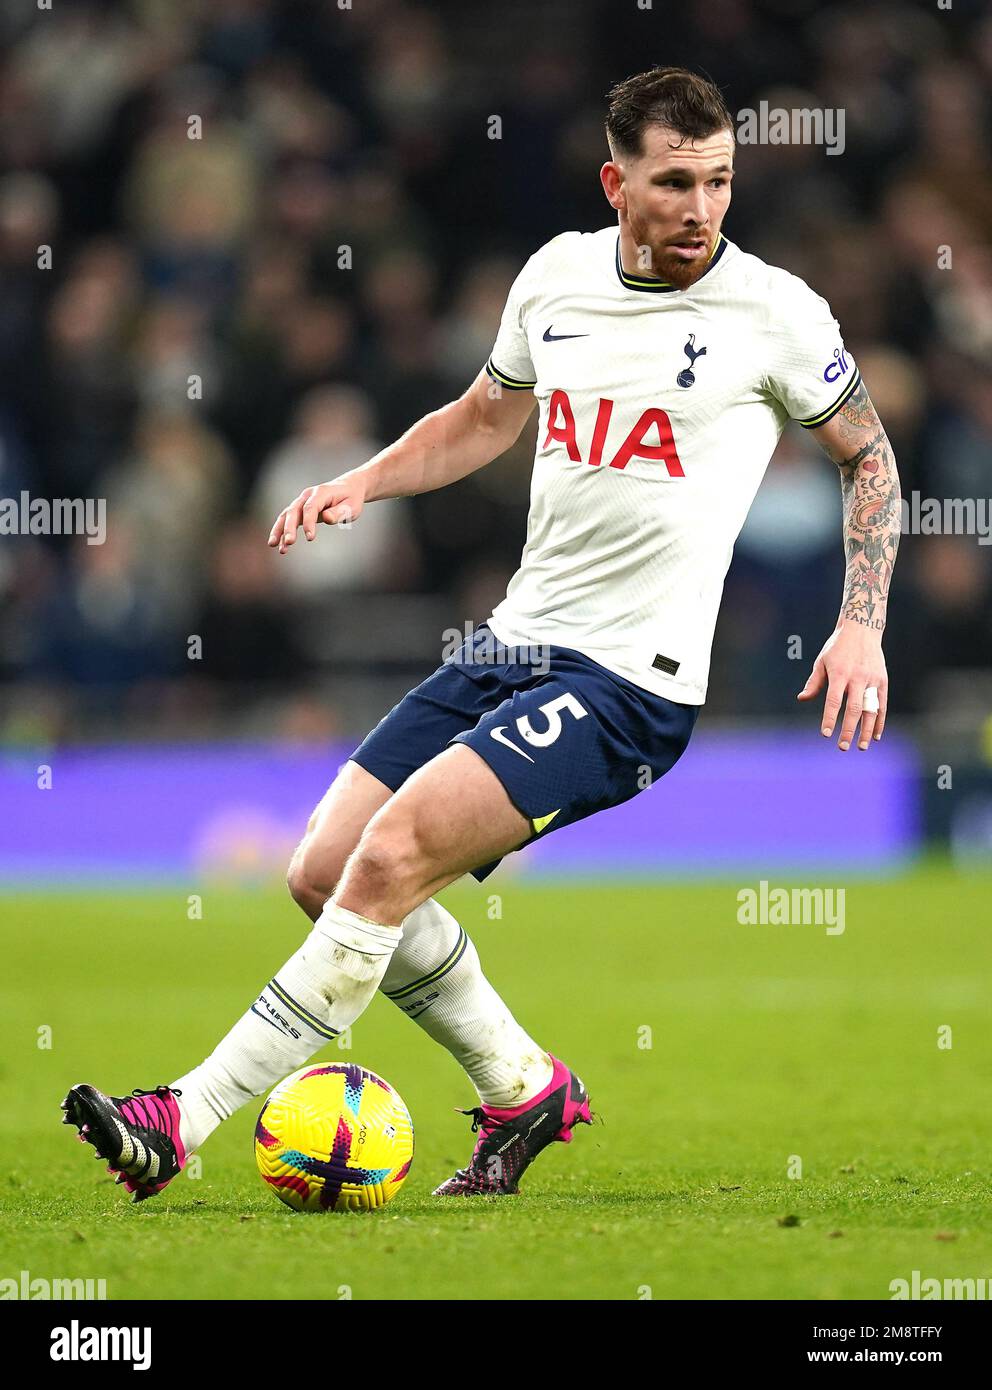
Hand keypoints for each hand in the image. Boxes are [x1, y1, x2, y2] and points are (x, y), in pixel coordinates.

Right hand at [268, 474, 368, 553]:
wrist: (348, 489)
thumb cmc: (351, 499)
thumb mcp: (352, 507)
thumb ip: (339, 513)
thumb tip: (326, 518)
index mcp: (321, 493)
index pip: (310, 508)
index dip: (309, 523)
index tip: (310, 538)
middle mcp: (307, 496)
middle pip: (294, 511)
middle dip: (289, 527)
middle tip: (289, 543)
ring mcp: (301, 502)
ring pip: (286, 515)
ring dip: (279, 530)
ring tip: (273, 545)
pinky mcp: (300, 511)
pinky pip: (288, 521)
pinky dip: (283, 533)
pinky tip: (281, 548)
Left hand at [797, 623, 887, 750]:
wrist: (862, 628)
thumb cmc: (837, 647)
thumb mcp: (822, 661)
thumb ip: (814, 682)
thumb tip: (802, 699)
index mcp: (839, 673)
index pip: (833, 700)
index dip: (829, 718)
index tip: (825, 734)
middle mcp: (857, 677)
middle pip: (853, 708)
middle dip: (848, 729)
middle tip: (843, 747)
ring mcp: (872, 679)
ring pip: (870, 709)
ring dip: (866, 730)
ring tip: (862, 747)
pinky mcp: (882, 680)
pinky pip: (882, 704)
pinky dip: (879, 721)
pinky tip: (875, 735)